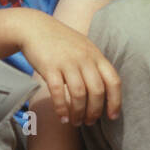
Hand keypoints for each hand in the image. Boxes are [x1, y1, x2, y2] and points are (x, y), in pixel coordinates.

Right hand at [20, 11, 120, 125]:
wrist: (34, 27)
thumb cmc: (60, 41)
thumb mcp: (83, 47)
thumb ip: (94, 65)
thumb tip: (105, 90)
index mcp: (96, 55)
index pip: (113, 81)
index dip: (115, 101)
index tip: (112, 117)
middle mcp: (84, 58)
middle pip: (97, 91)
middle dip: (95, 111)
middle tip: (89, 122)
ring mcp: (67, 62)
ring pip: (79, 94)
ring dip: (79, 113)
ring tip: (76, 122)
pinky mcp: (49, 67)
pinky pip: (57, 92)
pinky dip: (61, 108)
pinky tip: (62, 117)